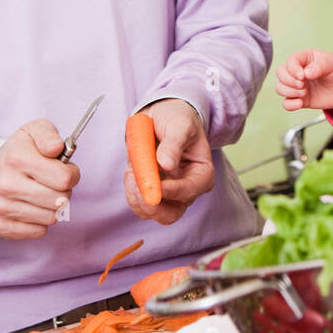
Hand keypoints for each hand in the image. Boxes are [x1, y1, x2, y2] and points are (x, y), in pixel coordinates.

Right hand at [0, 119, 79, 239]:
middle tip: (54, 182)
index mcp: (17, 158)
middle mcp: (6, 184)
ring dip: (53, 207)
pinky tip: (32, 206)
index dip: (72, 173)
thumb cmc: (21, 150)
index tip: (66, 169)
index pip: (64, 178)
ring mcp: (1, 207)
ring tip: (42, 193)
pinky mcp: (0, 225)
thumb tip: (57, 148)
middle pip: (60, 201)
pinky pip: (39, 231)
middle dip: (64, 191)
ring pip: (51, 218)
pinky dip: (40, 221)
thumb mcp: (35, 131)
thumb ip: (49, 135)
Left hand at [124, 98, 214, 225]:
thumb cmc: (178, 120)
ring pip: (150, 212)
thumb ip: (174, 144)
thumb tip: (167, 165)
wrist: (164, 117)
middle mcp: (186, 190)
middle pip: (170, 214)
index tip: (155, 184)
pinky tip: (130, 171)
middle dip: (151, 204)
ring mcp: (167, 195)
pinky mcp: (150, 192)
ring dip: (136, 196)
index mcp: (202, 175)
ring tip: (131, 170)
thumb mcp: (180, 125)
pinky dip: (130, 190)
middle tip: (137, 184)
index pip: (189, 191)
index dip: (171, 191)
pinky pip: (138, 203)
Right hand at [275, 50, 332, 115]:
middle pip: (280, 73)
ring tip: (304, 93)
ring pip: (280, 87)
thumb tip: (306, 73)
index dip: (293, 69)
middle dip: (289, 81)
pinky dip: (289, 105)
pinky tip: (299, 103)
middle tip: (303, 85)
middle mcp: (298, 71)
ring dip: (289, 91)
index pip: (291, 60)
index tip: (302, 76)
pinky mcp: (300, 99)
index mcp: (305, 58)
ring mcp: (298, 86)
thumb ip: (319, 66)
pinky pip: (286, 103)